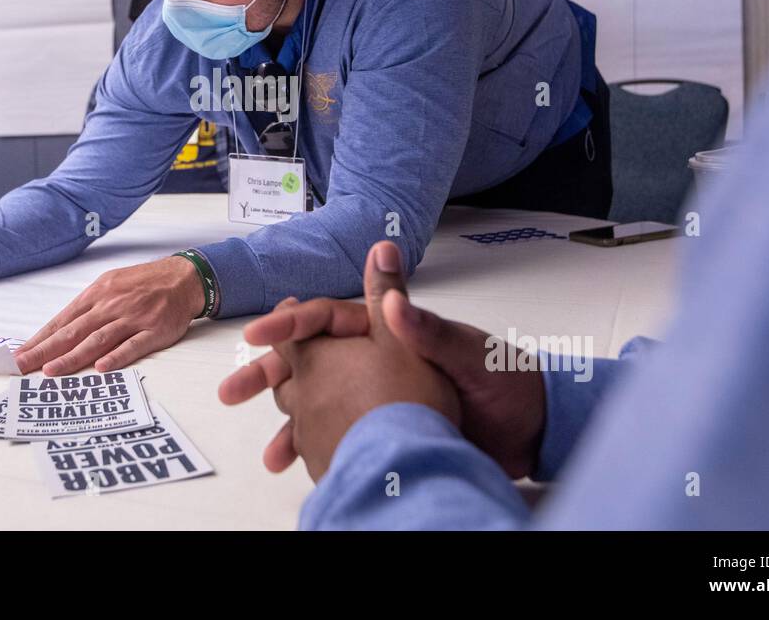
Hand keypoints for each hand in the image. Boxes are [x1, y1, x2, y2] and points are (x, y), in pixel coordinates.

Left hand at [13, 255, 203, 375]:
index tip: (19, 355)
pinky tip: (101, 368)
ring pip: (97, 340)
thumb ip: (88, 309)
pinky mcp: (154, 330)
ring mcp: (133, 318)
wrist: (182, 277)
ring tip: (50, 371)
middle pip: (73, 331)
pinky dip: (117, 357)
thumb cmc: (142, 284)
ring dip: (72, 357)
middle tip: (21, 367)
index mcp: (97, 294)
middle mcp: (111, 305)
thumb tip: (60, 331)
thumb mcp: (110, 286)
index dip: (39, 340)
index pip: (62, 321)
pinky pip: (133, 345)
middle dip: (44, 351)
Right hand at [220, 241, 546, 479]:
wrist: (535, 433)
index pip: (328, 317)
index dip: (290, 325)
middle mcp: (380, 357)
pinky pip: (340, 434)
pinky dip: (319, 450)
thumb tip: (392, 299)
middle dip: (269, 373)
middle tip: (233, 391)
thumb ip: (429, 331)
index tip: (260, 335)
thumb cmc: (511, 383)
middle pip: (311, 360)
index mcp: (394, 329)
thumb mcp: (471, 355)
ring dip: (288, 421)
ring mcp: (380, 393)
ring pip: (319, 402)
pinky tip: (304, 468)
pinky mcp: (387, 426)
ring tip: (267, 451)